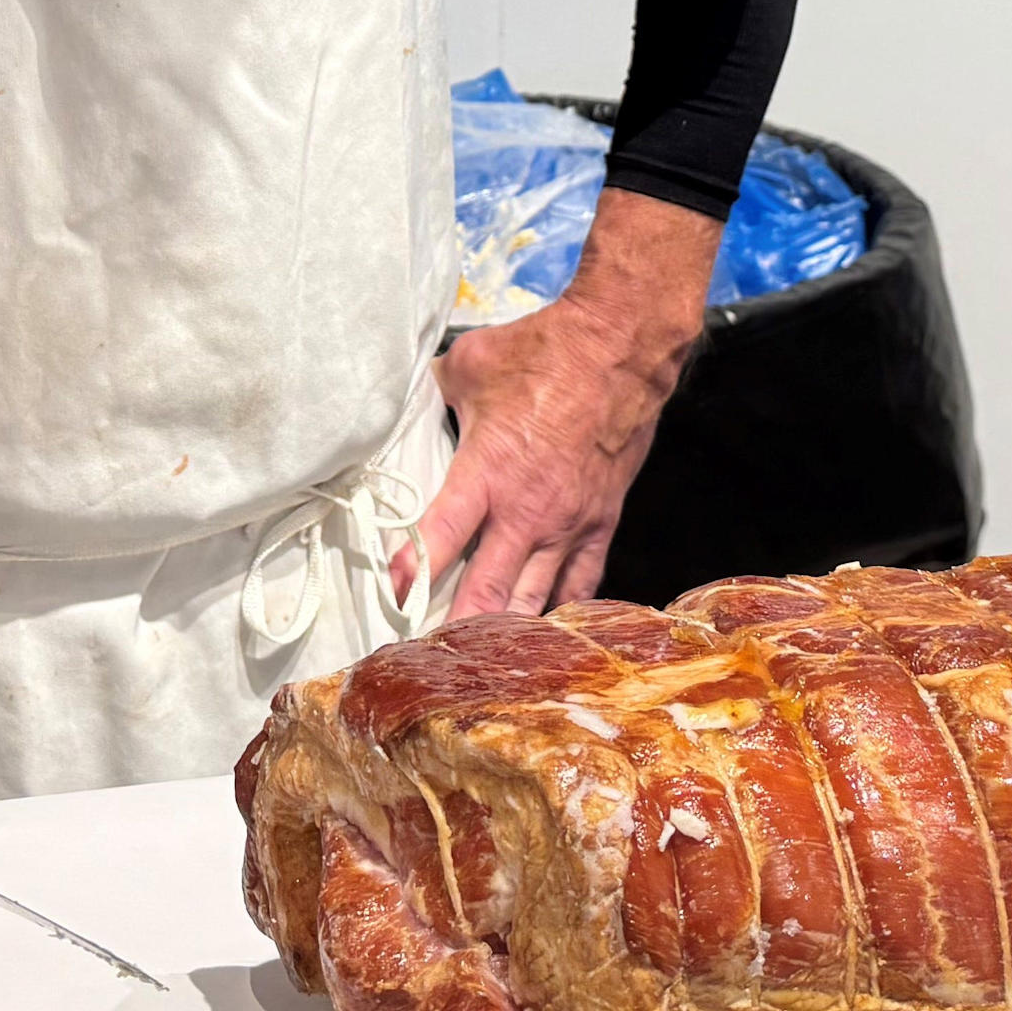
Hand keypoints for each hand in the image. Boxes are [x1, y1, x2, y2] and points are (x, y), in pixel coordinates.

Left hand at [405, 188, 719, 618]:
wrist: (619, 347)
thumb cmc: (541, 352)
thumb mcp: (469, 365)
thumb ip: (436, 397)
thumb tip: (411, 404)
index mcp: (487, 471)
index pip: (440, 537)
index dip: (411, 573)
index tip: (392, 599)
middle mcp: (527, 511)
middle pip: (487, 592)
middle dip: (456, 630)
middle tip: (430, 658)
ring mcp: (569, 524)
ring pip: (534, 600)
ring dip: (506, 632)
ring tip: (480, 663)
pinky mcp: (601, 522)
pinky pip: (580, 583)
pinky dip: (559, 612)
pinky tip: (543, 632)